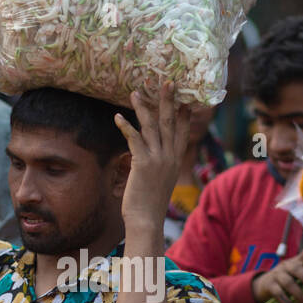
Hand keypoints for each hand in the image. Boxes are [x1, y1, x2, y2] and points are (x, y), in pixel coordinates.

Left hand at [113, 83, 190, 235]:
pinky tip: (117, 116)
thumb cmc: (150, 205)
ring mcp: (158, 159)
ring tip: (135, 92)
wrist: (146, 220)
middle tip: (167, 82)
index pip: (183, 132)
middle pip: (170, 122)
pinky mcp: (143, 163)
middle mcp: (170, 157)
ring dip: (143, 107)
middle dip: (168, 100)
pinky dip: (125, 126)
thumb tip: (154, 161)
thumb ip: (160, 168)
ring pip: (151, 126)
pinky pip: (134, 139)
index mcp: (175, 161)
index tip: (185, 98)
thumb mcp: (161, 183)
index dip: (184, 114)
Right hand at [252, 239, 302, 302]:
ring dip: (299, 294)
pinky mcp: (269, 285)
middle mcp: (287, 265)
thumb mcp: (298, 271)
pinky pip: (278, 294)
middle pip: (297, 269)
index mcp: (297, 260)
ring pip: (288, 283)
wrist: (265, 284)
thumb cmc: (288, 278)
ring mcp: (277, 274)